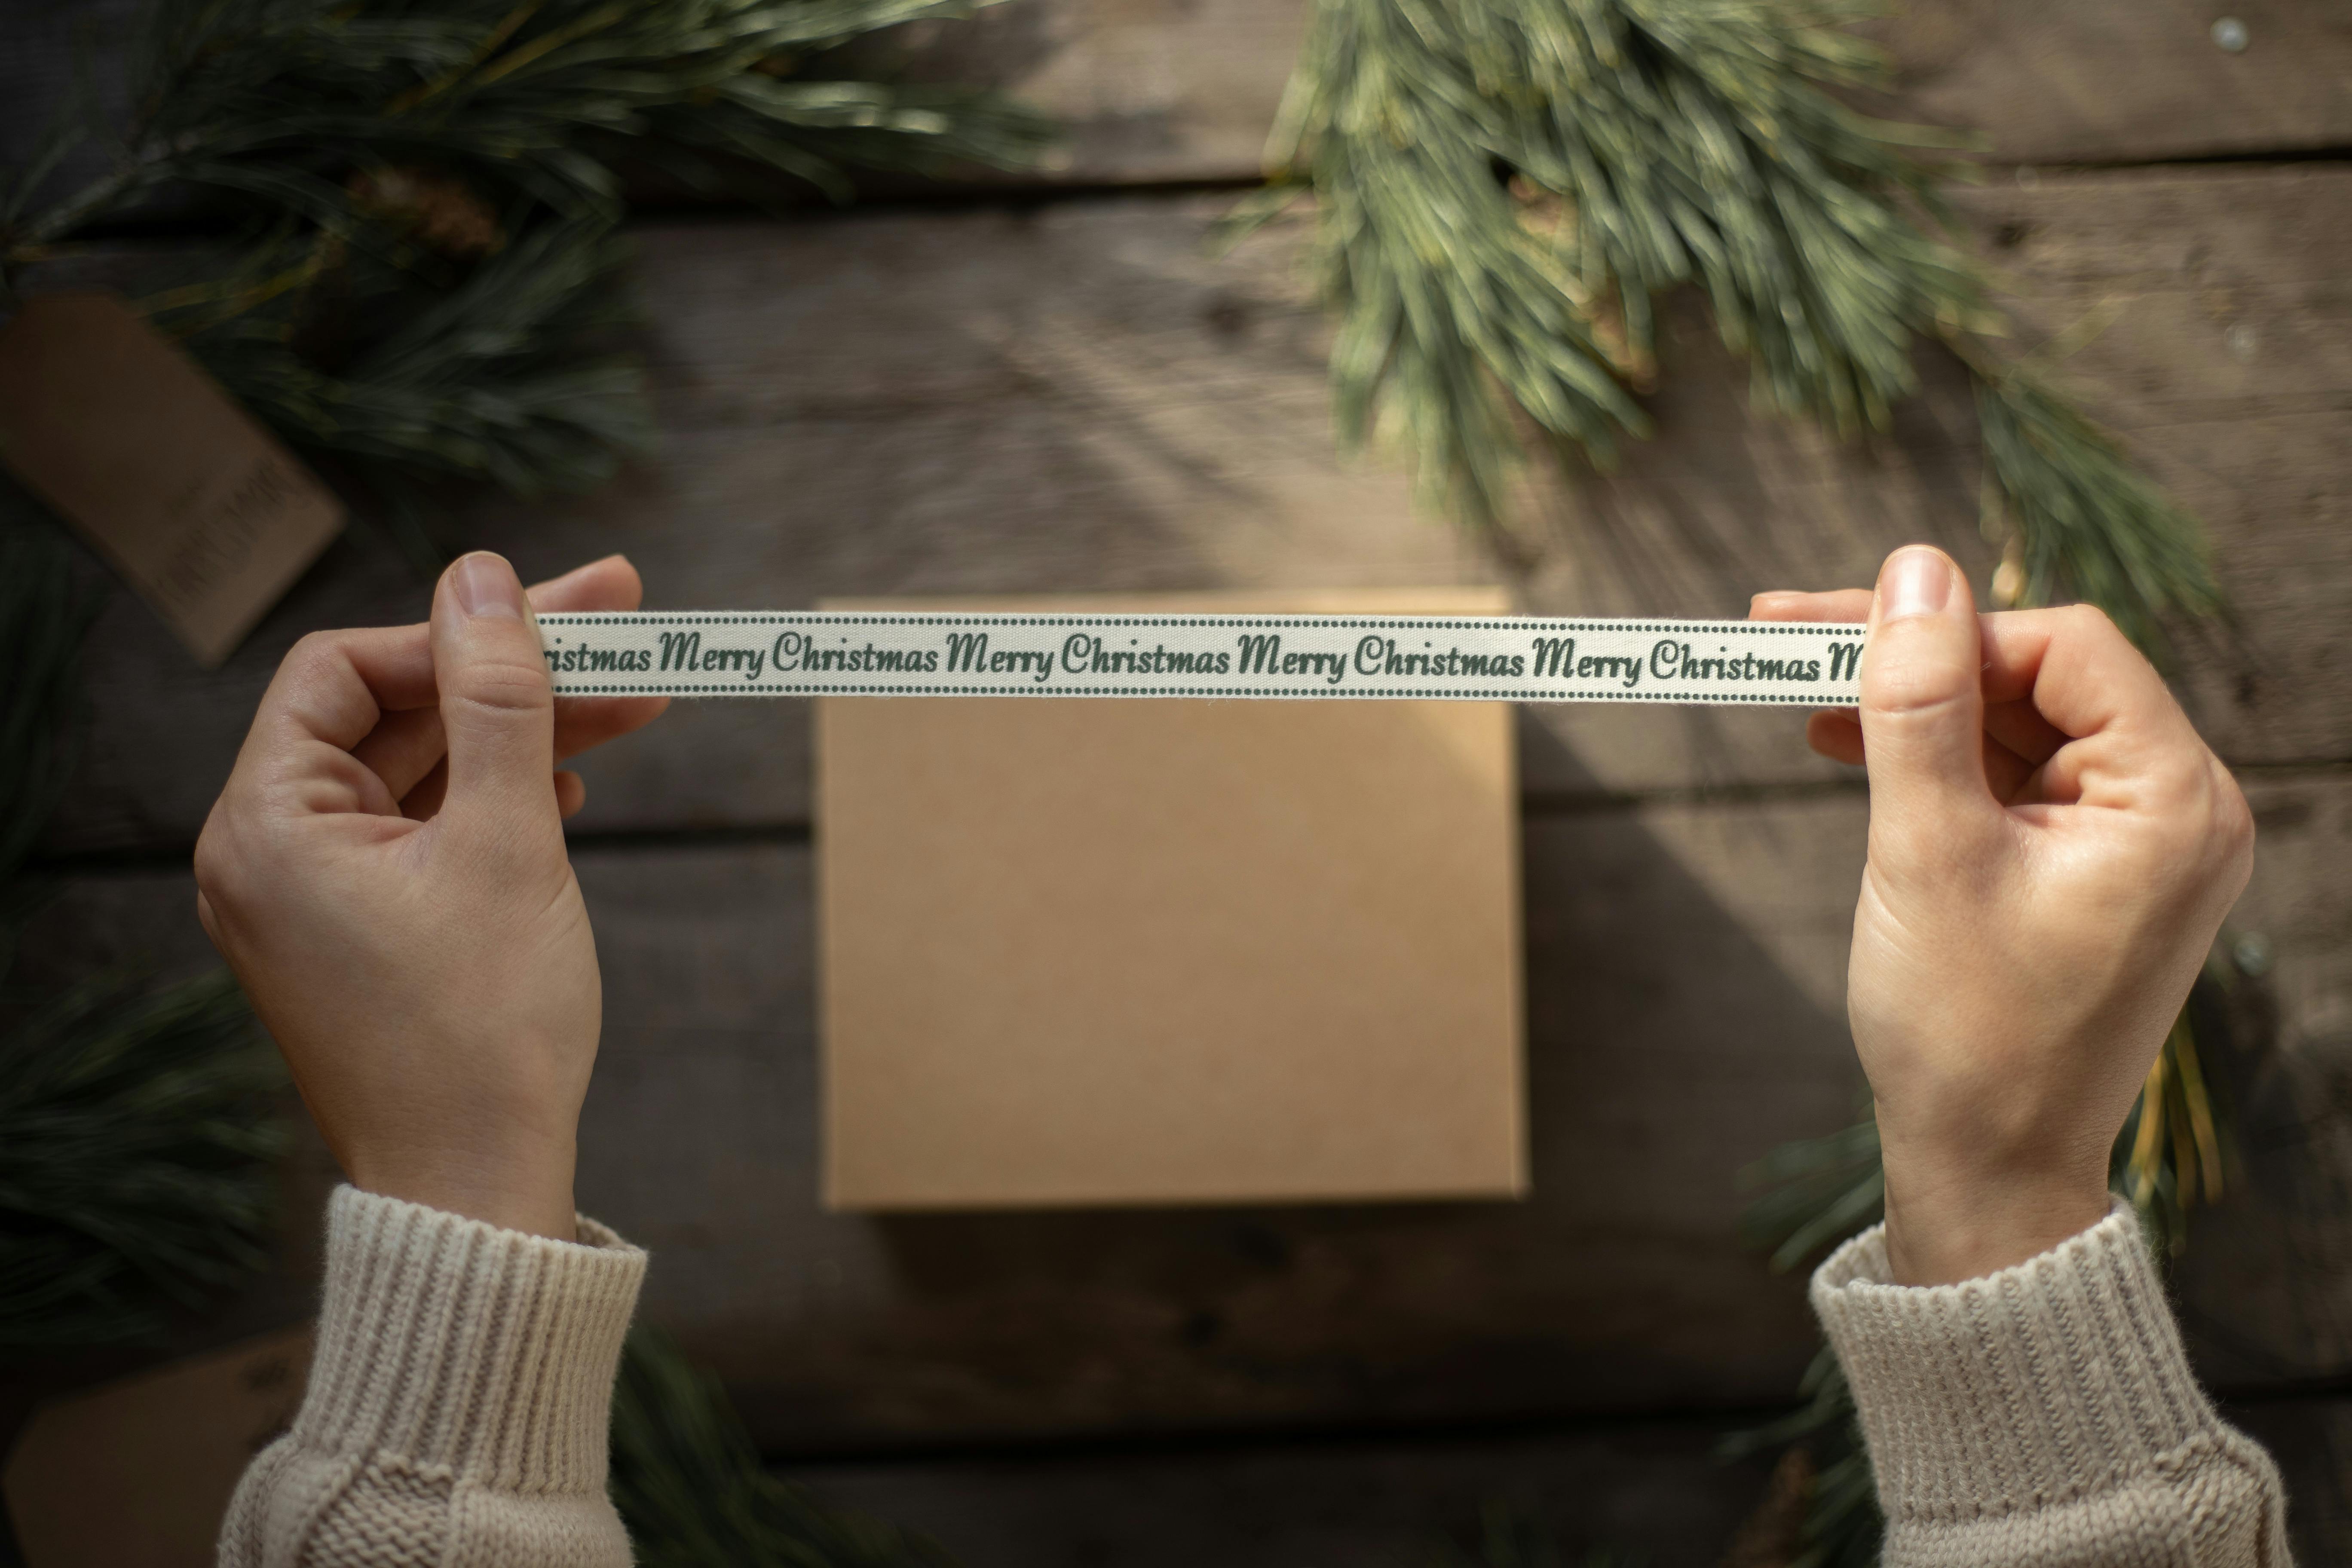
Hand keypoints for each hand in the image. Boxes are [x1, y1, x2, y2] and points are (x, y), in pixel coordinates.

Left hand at [194, 554, 666, 1239]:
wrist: (480, 1187)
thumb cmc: (484, 1032)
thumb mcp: (506, 840)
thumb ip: (496, 698)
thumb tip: (480, 576)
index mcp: (266, 827)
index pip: (347, 669)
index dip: (457, 632)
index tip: (566, 615)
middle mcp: (271, 854)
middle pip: (396, 712)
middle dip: (514, 667)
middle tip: (622, 615)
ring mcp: (317, 896)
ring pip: (425, 769)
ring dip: (523, 730)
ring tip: (633, 693)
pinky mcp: (366, 930)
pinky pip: (428, 829)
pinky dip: (498, 797)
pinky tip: (570, 787)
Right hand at [1752, 546, 2251, 1284]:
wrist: (1984, 1170)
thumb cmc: (1966, 1032)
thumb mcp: (1926, 850)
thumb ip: (1919, 701)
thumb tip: (1913, 570)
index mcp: (2175, 801)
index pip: (2065, 648)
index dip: (1947, 628)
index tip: (1831, 633)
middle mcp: (2175, 810)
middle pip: (2037, 677)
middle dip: (1913, 657)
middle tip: (1786, 633)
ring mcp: (2132, 842)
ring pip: (2013, 724)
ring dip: (1910, 706)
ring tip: (1799, 692)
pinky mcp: (2085, 870)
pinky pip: (2008, 780)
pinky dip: (1931, 761)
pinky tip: (1848, 745)